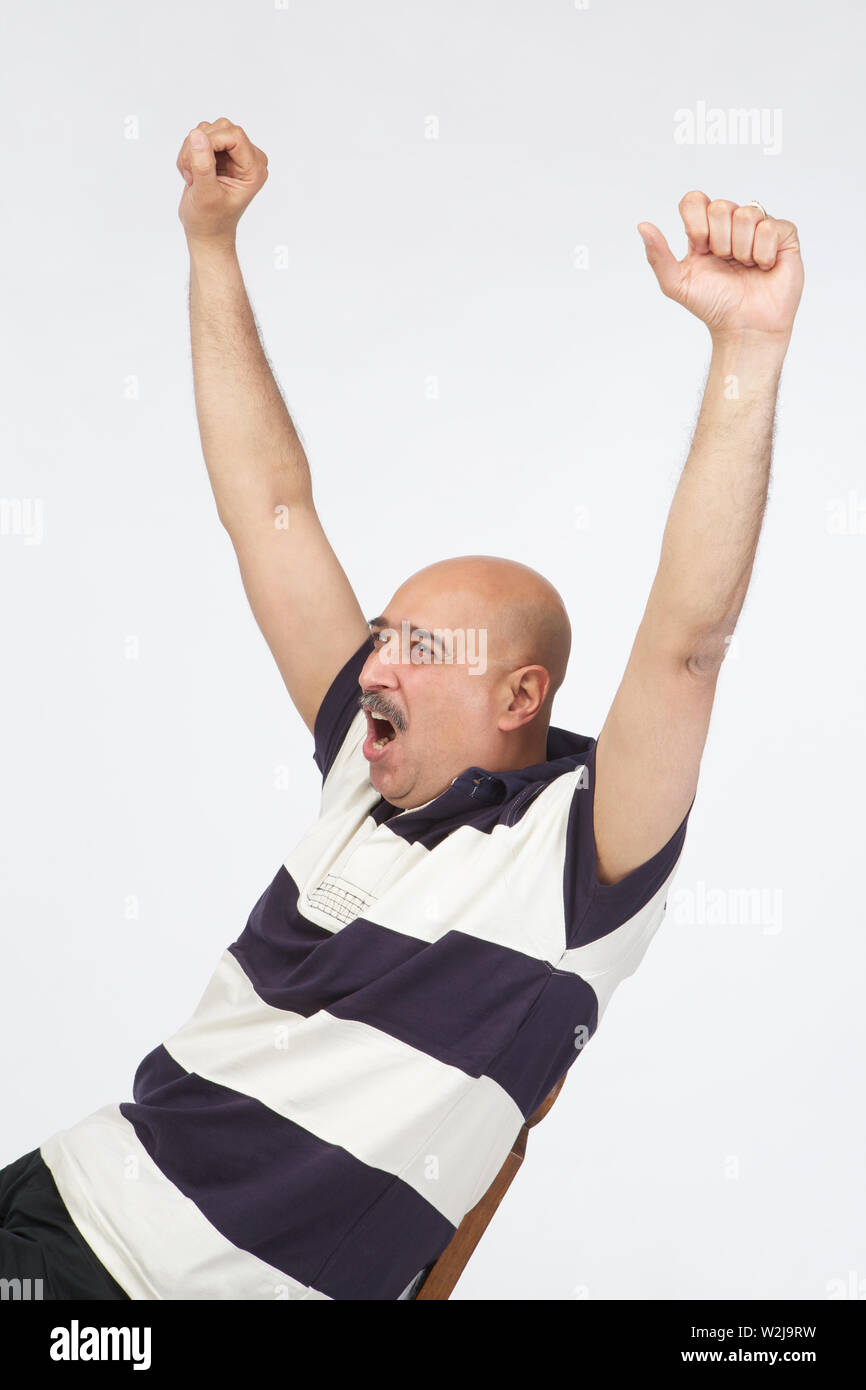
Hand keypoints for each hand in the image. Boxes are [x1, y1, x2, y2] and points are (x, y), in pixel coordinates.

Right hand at [177, 118, 267, 245]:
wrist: (206, 231)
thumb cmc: (210, 220)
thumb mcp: (206, 194)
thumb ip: (203, 164)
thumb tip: (197, 135)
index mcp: (254, 169)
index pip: (234, 135)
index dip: (212, 141)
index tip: (197, 163)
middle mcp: (247, 158)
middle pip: (219, 128)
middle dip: (198, 147)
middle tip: (192, 175)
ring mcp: (232, 154)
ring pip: (206, 130)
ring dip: (191, 151)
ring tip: (192, 177)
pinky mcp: (218, 153)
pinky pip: (199, 137)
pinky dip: (188, 153)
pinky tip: (191, 175)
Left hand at [638, 192, 802, 344]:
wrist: (744, 328)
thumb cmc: (713, 306)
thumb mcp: (676, 283)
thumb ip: (658, 255)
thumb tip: (642, 225)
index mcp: (705, 230)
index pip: (694, 200)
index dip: (696, 224)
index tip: (701, 251)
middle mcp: (731, 225)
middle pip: (720, 206)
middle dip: (719, 242)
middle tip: (726, 263)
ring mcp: (758, 227)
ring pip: (746, 214)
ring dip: (741, 250)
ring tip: (745, 267)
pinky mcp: (783, 235)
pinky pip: (770, 226)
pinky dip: (763, 253)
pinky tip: (763, 267)